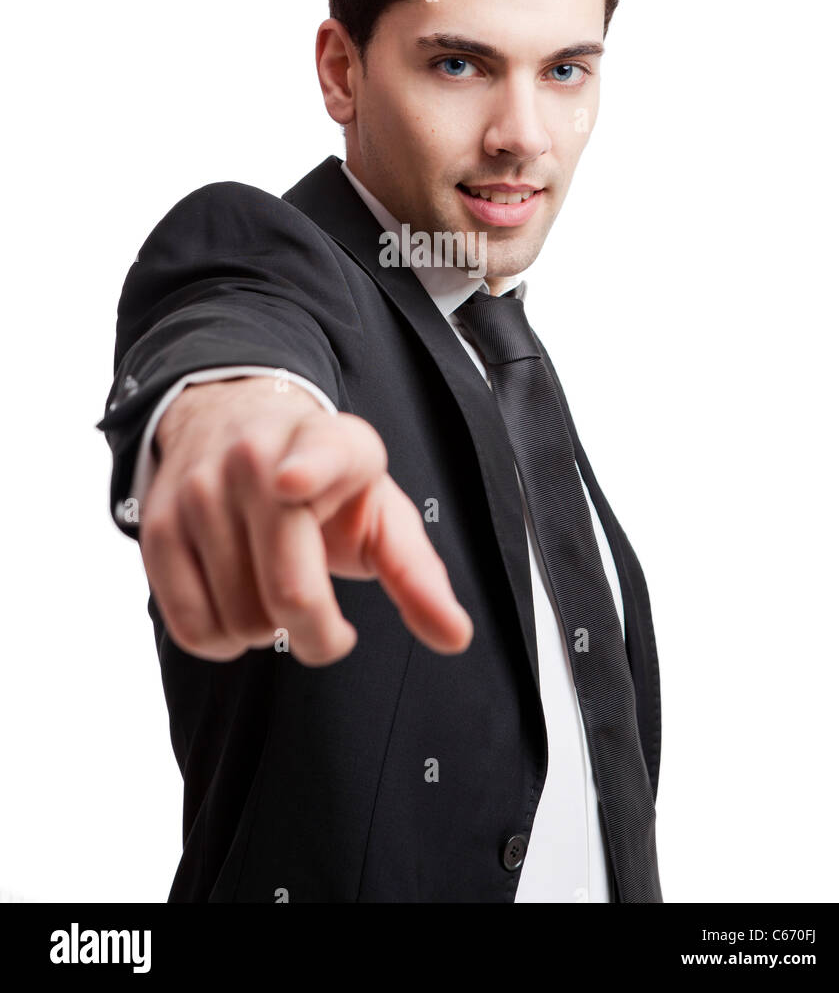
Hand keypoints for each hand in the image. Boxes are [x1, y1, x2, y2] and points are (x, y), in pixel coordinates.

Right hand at [139, 376, 473, 664]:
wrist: (235, 423)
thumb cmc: (324, 485)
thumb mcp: (380, 512)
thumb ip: (417, 575)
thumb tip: (456, 637)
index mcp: (330, 446)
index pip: (319, 456)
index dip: (308, 471)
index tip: (294, 480)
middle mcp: (257, 458)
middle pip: (289, 590)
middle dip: (321, 635)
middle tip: (331, 630)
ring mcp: (200, 491)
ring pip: (240, 621)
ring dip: (269, 636)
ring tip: (278, 598)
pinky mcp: (156, 527)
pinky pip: (191, 627)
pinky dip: (222, 642)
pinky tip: (240, 609)